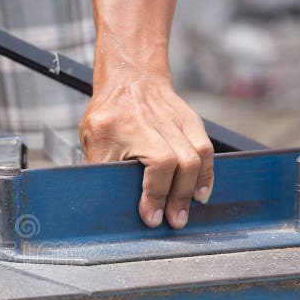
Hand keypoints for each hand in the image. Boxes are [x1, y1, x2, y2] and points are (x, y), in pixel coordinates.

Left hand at [79, 76, 213, 228]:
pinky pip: (206, 149)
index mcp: (129, 126)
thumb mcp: (93, 138)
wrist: (130, 77)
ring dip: (196, 186)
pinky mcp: (191, 121)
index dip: (156, 193)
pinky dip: (207, 173)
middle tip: (173, 221)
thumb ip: (99, 167)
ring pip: (199, 154)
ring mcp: (178, 120)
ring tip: (188, 210)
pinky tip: (201, 193)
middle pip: (183, 161)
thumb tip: (103, 201)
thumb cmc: (109, 112)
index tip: (151, 217)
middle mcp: (157, 122)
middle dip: (178, 196)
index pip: (158, 163)